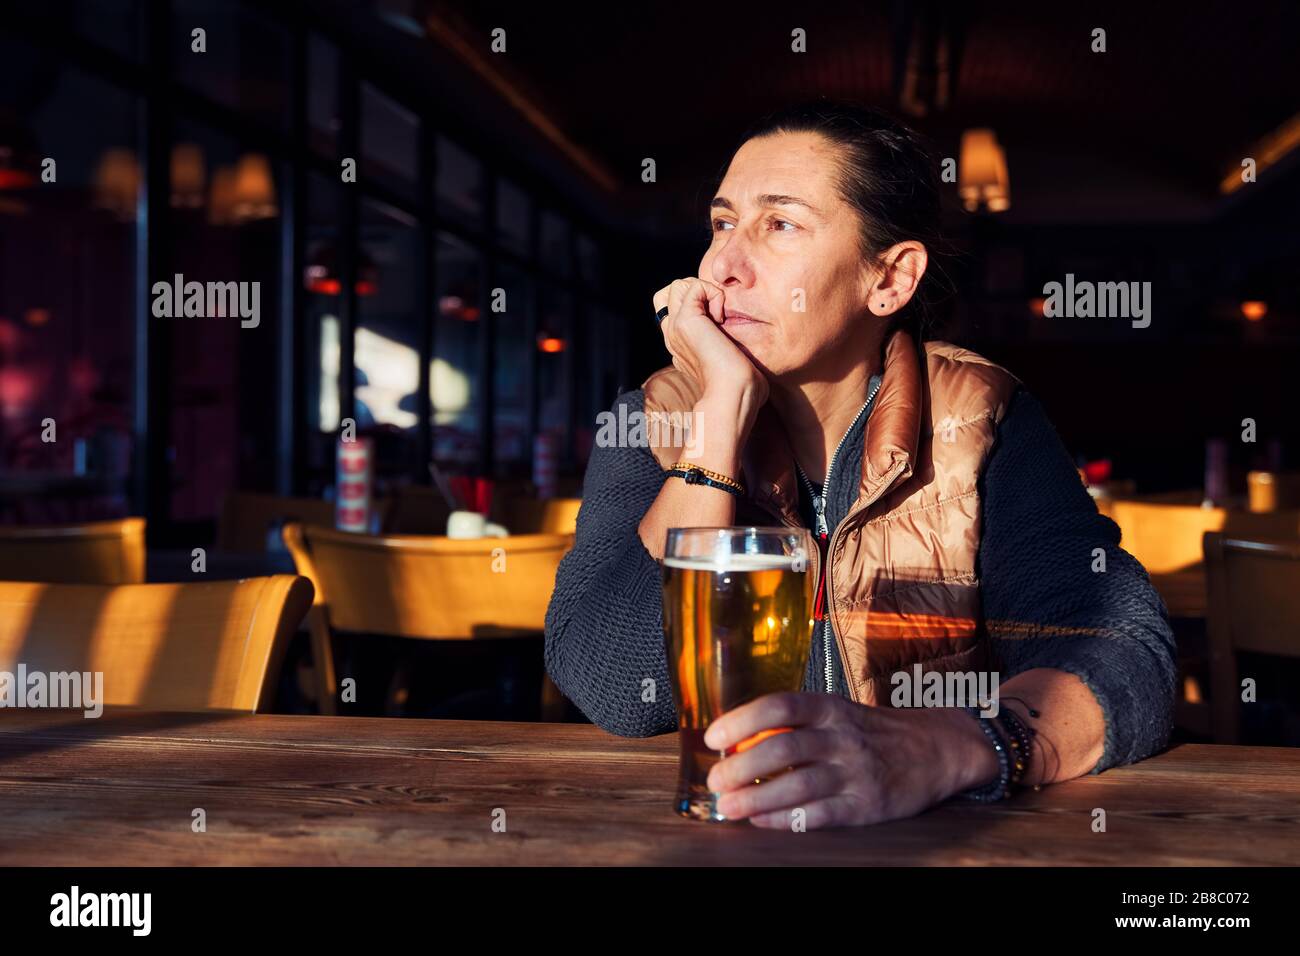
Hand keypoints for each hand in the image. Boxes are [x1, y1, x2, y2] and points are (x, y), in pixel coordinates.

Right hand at [652, 278, 767, 426]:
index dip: (697, 301)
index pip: (675, 306)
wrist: (733, 395)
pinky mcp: (685, 321)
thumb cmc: (740, 386)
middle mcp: (672, 334)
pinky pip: (695, 286)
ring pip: (679, 285)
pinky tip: (722, 318)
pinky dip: (714, 294)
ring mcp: (675, 328)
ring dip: (705, 291)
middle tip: (718, 314)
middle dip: (698, 291)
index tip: (718, 320)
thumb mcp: (731, 360)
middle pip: (672, 292)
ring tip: (719, 316)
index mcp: (680, 343)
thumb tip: (737, 337)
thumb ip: (726, 345)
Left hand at [702, 692, 999, 829]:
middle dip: (741, 767)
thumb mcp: (838, 712)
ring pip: (797, 786)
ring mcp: (856, 773)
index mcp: (830, 707)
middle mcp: (843, 737)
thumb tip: (735, 741)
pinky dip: (785, 820)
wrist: (939, 749)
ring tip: (729, 806)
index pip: (779, 707)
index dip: (741, 720)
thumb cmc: (874, 731)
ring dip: (756, 798)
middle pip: (783, 749)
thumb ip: (795, 724)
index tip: (713, 735)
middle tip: (715, 780)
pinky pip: (819, 815)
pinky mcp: (867, 806)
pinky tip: (761, 820)